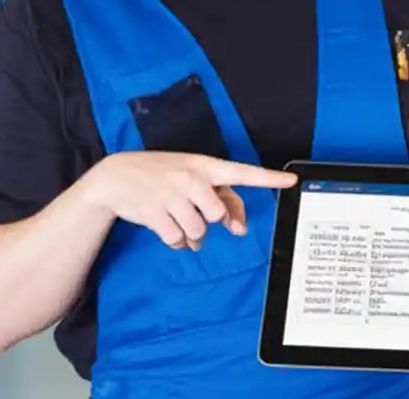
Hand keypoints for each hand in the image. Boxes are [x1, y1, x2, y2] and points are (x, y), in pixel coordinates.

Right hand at [82, 151, 296, 249]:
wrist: (116, 176)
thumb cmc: (164, 175)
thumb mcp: (194, 177)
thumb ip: (223, 198)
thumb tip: (239, 228)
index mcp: (205, 165)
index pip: (243, 172)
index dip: (269, 178)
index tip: (292, 181)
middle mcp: (191, 178)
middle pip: (217, 216)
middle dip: (207, 221)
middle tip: (192, 212)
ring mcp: (171, 195)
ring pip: (198, 231)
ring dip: (191, 235)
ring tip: (177, 220)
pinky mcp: (154, 213)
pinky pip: (178, 241)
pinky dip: (176, 242)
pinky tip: (167, 228)